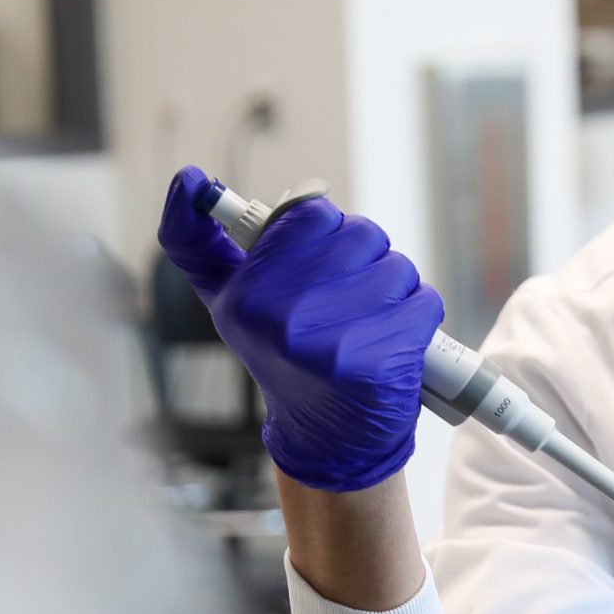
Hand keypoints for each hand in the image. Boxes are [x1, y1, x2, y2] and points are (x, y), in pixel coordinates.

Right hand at [157, 165, 444, 493]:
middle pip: (362, 235)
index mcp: (248, 295)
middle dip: (362, 262)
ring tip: (367, 325)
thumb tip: (188, 179)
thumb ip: (197, 241)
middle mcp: (287, 319)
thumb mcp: (226, 298)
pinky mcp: (385, 365)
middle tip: (345, 304)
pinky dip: (417, 319)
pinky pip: (425, 302)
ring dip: (393, 291)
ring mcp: (337, 345)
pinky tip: (390, 344)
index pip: (313, 214)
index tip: (317, 268)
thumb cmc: (279, 353)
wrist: (325, 434)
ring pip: (397, 267)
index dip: (326, 236)